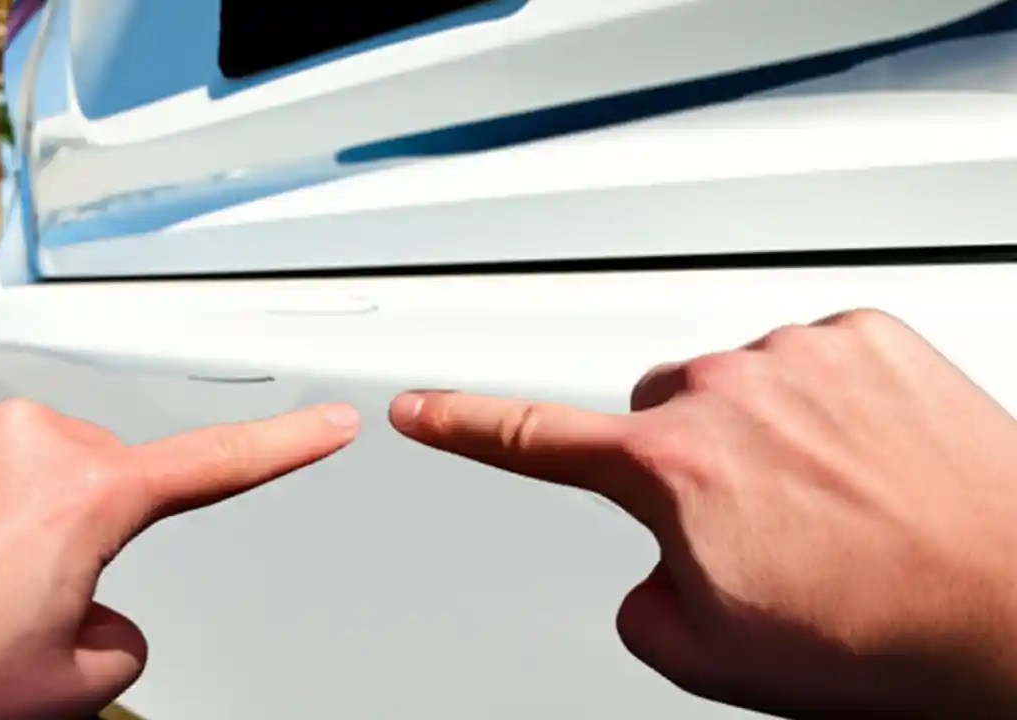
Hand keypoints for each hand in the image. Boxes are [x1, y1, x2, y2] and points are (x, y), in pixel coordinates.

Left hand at [0, 397, 358, 718]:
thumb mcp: (66, 686)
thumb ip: (122, 639)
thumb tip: (101, 615)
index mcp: (90, 497)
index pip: (217, 464)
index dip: (285, 444)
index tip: (329, 421)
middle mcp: (30, 440)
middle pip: (96, 475)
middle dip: (76, 526)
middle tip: (15, 595)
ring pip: (20, 459)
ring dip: (5, 505)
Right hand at [389, 310, 1016, 717]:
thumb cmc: (882, 634)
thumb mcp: (715, 654)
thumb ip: (644, 604)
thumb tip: (655, 574)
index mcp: (670, 468)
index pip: (532, 439)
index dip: (463, 424)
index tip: (420, 407)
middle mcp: (725, 393)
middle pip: (657, 408)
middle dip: (680, 455)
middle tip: (753, 521)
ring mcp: (800, 356)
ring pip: (738, 382)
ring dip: (761, 431)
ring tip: (830, 499)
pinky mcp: (868, 337)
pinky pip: (812, 359)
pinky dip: (825, 403)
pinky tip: (868, 460)